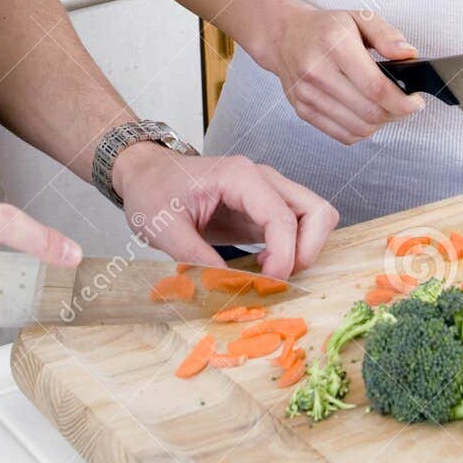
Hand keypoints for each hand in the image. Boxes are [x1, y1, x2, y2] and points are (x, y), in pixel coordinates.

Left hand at [111, 145, 339, 277]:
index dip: (285, 256)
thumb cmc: (153, 192)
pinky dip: (293, 249)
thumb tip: (227, 288)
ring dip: (304, 250)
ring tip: (271, 271)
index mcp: (239, 176)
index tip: (269, 283)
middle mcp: (262, 179)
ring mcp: (267, 192)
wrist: (146, 175)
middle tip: (279, 277)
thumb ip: (195, 257)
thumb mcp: (164, 228)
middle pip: (316, 210)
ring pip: (315, 217)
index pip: (283, 216)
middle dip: (307, 250)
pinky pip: (298, 227)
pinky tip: (264, 265)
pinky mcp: (264, 208)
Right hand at [259, 2, 424, 143]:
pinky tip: (367, 114)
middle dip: (396, 113)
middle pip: (369, 112)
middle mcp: (317, 72)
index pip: (375, 87)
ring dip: (381, 123)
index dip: (402, 101)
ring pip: (359, 128)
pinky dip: (362, 130)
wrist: (285, 36)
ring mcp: (307, 95)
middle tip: (405, 104)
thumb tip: (409, 54)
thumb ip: (387, 35)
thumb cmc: (325, 28)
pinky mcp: (303, 111)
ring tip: (387, 108)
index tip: (415, 101)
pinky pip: (343, 135)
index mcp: (334, 45)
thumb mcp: (359, 17)